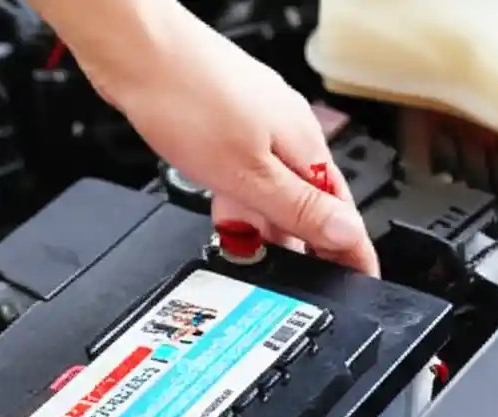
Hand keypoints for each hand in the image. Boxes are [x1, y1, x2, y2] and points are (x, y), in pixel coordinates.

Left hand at [74, 2, 378, 274]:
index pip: (343, 212)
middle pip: (307, 203)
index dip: (351, 251)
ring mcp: (255, 126)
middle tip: (300, 283)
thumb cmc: (188, 97)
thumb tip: (347, 234)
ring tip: (257, 260)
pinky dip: (239, 203)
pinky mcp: (224, 124)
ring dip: (267, 227)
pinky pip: (243, 174)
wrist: (137, 53)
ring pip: (272, 190)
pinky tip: (225, 218)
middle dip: (304, 245)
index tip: (360, 280)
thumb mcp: (247, 173)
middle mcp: (287, 133)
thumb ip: (296, 207)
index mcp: (305, 146)